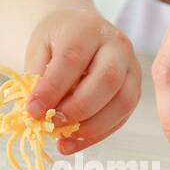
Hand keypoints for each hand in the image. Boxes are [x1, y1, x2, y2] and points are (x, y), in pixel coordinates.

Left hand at [25, 9, 140, 152]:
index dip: (53, 88)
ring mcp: (131, 67)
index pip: (72, 59)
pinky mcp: (135, 89)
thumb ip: (39, 77)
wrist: (80, 30)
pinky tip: (75, 141)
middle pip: (106, 79)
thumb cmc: (58, 41)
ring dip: (92, 127)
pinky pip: (122, 117)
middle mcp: (116, 45)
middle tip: (52, 124)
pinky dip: (98, 134)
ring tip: (63, 138)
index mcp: (87, 28)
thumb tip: (38, 112)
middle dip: (77, 109)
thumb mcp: (40, 50)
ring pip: (122, 102)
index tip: (33, 111)